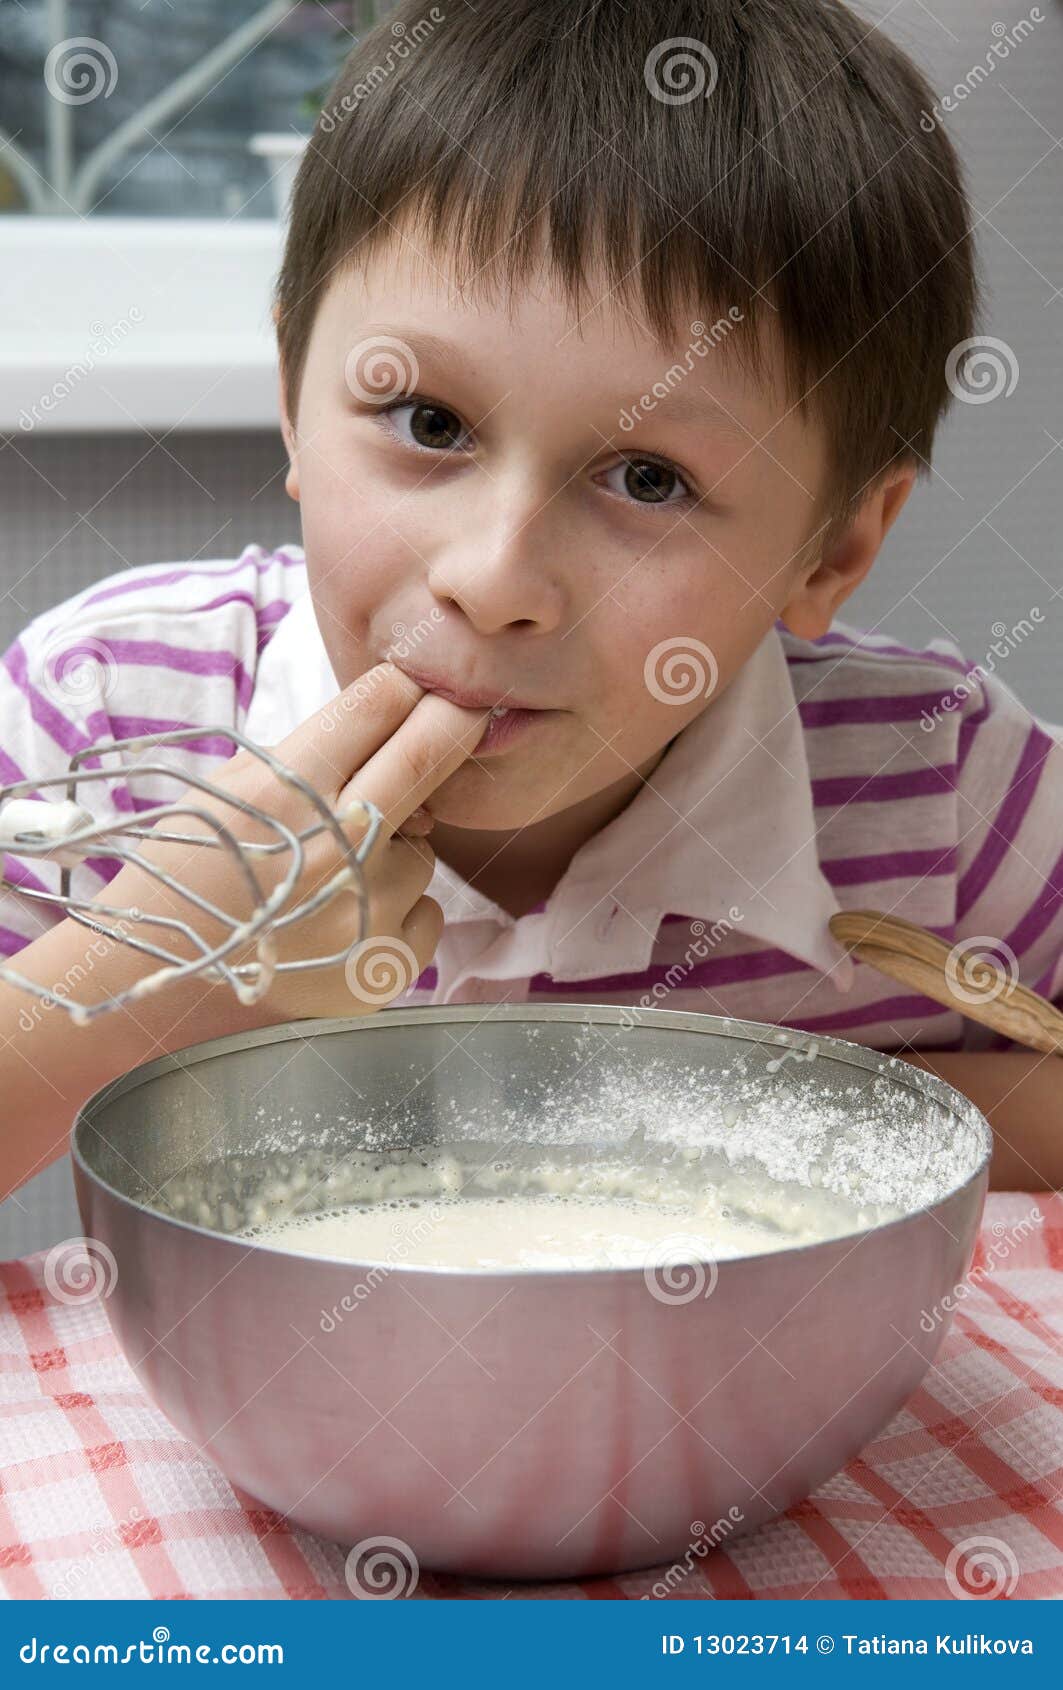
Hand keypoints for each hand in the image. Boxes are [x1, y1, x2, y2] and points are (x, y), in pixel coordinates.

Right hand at [102, 663, 487, 1021]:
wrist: (167, 976)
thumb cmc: (197, 865)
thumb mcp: (228, 787)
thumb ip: (310, 752)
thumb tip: (397, 726)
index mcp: (284, 790)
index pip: (376, 705)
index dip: (405, 685)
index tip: (419, 685)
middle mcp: (333, 847)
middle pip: (428, 753)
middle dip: (454, 720)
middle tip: (466, 712)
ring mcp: (366, 910)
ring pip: (424, 848)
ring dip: (397, 851)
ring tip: (333, 878)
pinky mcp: (387, 963)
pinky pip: (428, 910)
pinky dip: (399, 911)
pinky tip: (345, 921)